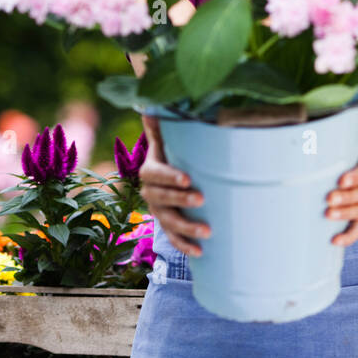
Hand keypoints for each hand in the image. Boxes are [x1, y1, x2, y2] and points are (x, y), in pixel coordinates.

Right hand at [138, 114, 209, 257]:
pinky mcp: (169, 226)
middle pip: (160, 199)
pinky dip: (185, 246)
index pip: (154, 174)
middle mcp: (151, 192)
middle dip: (180, 200)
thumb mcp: (170, 137)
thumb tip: (152, 104)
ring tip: (207, 231)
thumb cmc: (175, 151)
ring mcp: (159, 211)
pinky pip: (173, 239)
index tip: (187, 178)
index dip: (169, 177)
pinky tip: (200, 252)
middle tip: (201, 198)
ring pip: (168, 222)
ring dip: (186, 228)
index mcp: (151, 169)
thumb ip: (163, 123)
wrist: (172, 175)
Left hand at [326, 127, 357, 246]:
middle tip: (328, 199)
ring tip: (328, 215)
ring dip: (346, 214)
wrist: (354, 161)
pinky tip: (334, 240)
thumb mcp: (352, 137)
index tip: (341, 180)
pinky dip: (348, 236)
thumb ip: (357, 132)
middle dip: (348, 197)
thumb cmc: (348, 147)